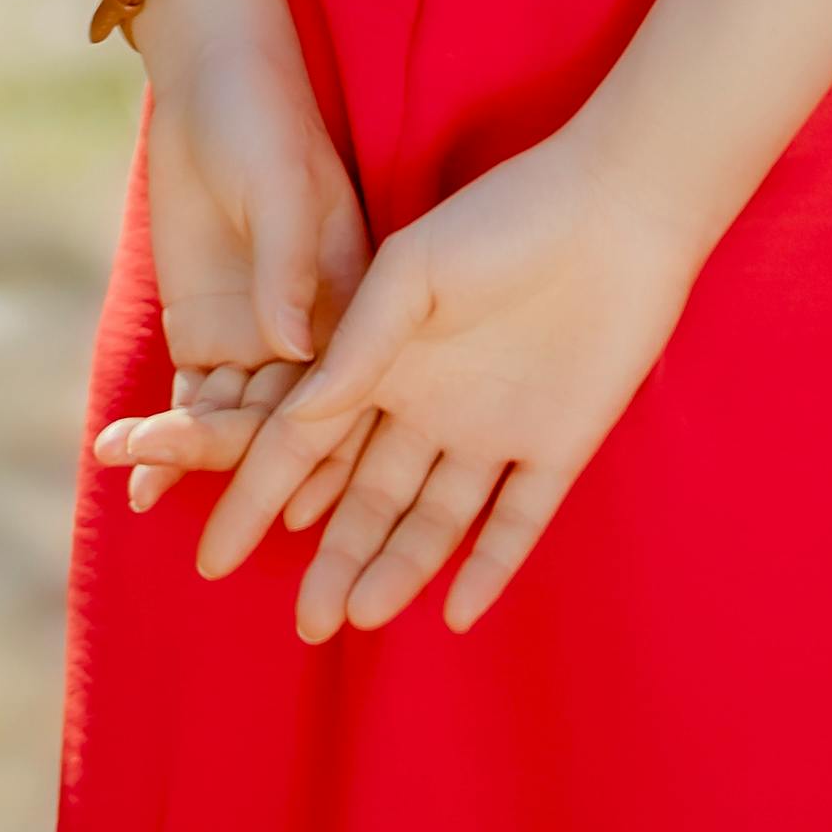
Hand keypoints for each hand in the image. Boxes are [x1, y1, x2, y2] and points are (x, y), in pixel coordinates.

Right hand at [97, 121, 699, 638]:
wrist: (621, 204)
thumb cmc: (508, 217)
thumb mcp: (413, 271)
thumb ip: (357, 346)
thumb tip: (296, 416)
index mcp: (387, 357)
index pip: (307, 444)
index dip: (258, 500)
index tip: (211, 558)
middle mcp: (434, 402)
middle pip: (369, 498)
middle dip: (333, 561)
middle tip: (302, 627)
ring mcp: (498, 426)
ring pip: (435, 520)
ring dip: (397, 568)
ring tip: (356, 619)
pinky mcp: (560, 443)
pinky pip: (519, 521)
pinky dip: (490, 566)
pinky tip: (456, 610)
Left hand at [118, 0, 369, 522]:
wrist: (211, 83)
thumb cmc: (262, 121)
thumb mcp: (279, 185)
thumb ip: (284, 268)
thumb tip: (289, 349)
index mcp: (354, 297)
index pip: (342, 390)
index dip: (320, 449)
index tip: (296, 503)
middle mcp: (312, 331)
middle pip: (287, 421)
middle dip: (251, 475)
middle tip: (203, 512)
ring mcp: (257, 335)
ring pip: (235, 420)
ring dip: (194, 455)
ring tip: (144, 482)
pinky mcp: (207, 332)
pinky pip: (192, 402)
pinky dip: (165, 438)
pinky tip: (131, 468)